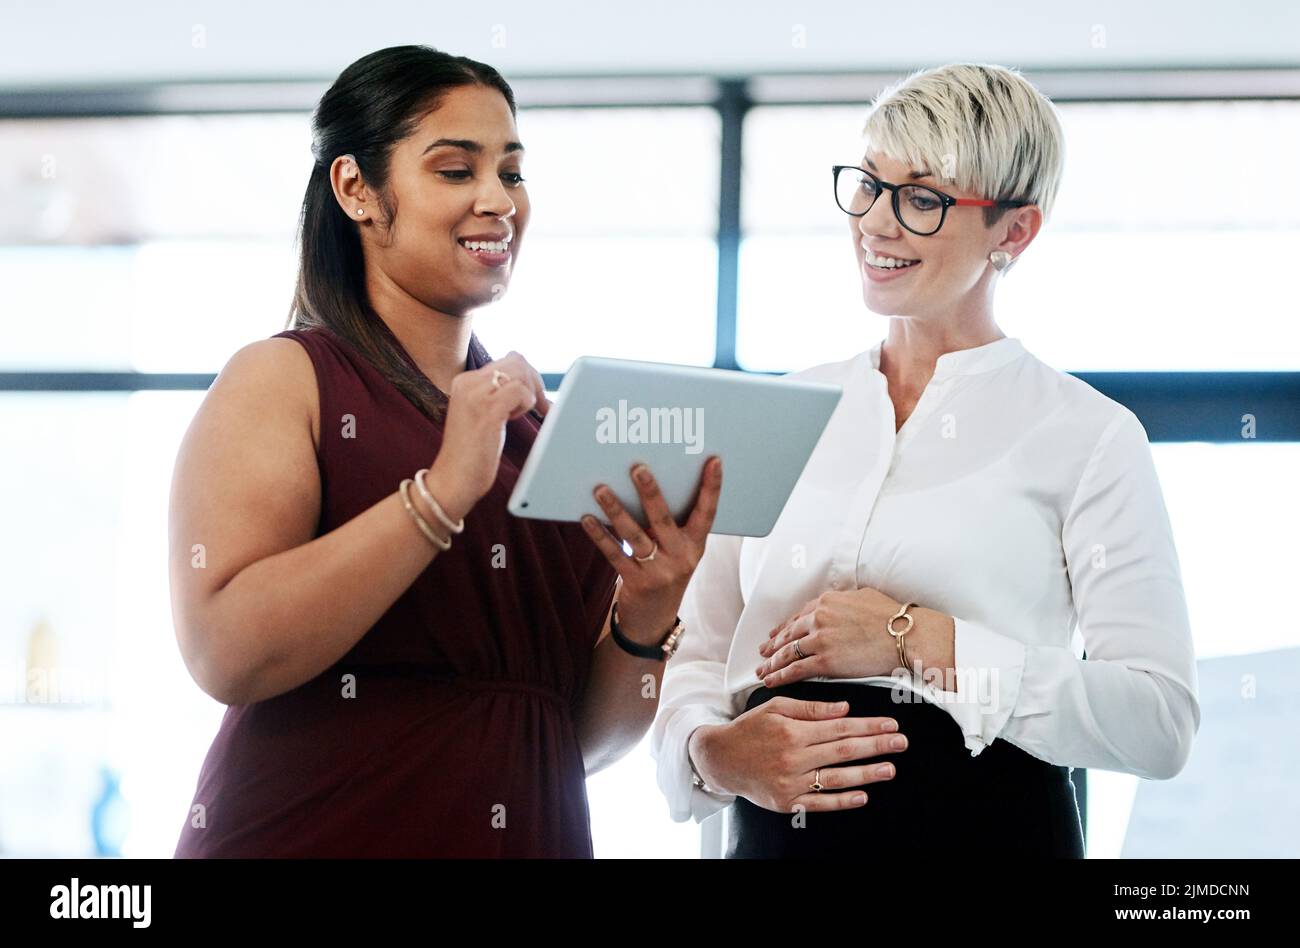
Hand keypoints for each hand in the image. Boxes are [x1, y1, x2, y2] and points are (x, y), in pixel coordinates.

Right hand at [428, 351, 549, 520]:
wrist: (453, 480)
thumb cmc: (471, 453)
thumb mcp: (481, 413)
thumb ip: (497, 394)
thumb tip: (529, 375)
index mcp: (464, 381)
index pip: (509, 360)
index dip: (529, 378)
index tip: (537, 400)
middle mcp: (467, 382)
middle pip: (517, 361)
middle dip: (536, 383)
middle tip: (540, 407)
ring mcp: (476, 395)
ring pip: (520, 372)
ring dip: (530, 394)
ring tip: (517, 416)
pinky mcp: (487, 410)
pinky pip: (520, 391)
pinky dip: (527, 404)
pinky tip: (514, 420)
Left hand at [580, 456, 721, 642]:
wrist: (654, 620)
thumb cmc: (666, 573)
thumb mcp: (678, 551)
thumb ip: (670, 524)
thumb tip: (647, 482)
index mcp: (695, 545)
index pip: (707, 513)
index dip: (712, 487)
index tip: (713, 461)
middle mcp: (680, 557)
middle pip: (664, 520)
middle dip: (651, 492)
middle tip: (638, 468)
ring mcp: (658, 571)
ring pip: (635, 536)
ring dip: (616, 510)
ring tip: (601, 489)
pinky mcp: (636, 582)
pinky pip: (615, 554)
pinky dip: (599, 535)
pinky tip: (587, 518)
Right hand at [689, 697, 903, 812]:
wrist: (720, 759)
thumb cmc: (749, 730)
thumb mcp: (775, 707)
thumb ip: (810, 708)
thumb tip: (844, 708)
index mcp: (792, 730)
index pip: (839, 727)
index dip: (868, 725)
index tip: (889, 724)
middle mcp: (793, 756)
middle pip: (844, 750)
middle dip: (876, 746)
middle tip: (900, 743)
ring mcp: (791, 781)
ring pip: (836, 777)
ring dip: (867, 773)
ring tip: (889, 769)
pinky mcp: (788, 802)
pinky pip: (820, 803)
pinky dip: (843, 801)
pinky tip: (862, 795)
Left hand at [754, 587, 907, 686]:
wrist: (904, 634)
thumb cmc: (892, 616)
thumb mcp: (863, 596)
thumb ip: (845, 601)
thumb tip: (843, 604)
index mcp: (827, 602)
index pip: (799, 616)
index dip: (785, 628)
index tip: (777, 635)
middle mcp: (818, 618)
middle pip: (789, 634)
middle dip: (773, 645)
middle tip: (762, 653)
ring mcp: (820, 639)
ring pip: (788, 652)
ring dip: (772, 663)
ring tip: (763, 671)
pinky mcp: (825, 660)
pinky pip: (796, 669)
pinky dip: (781, 676)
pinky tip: (772, 680)